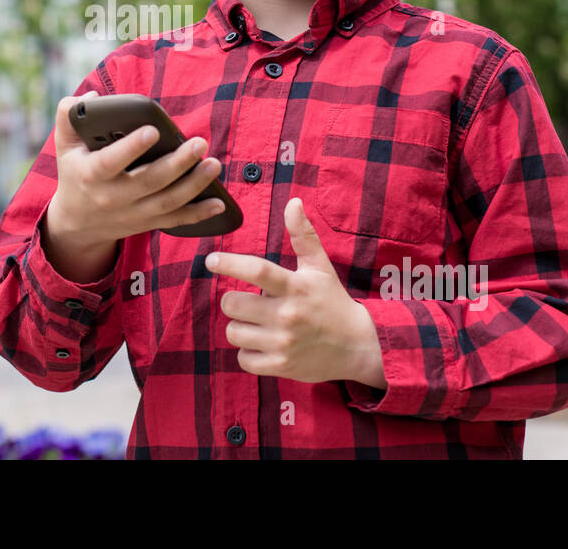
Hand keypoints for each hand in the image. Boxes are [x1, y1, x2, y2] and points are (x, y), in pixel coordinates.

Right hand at [44, 90, 226, 253]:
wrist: (77, 223)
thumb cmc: (75, 173)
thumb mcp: (64, 146)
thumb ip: (69, 115)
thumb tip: (93, 97)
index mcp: (91, 175)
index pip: (110, 162)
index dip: (131, 147)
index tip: (152, 130)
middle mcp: (113, 197)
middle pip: (149, 182)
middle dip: (177, 163)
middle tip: (199, 143)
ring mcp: (132, 213)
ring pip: (167, 202)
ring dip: (194, 185)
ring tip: (213, 164)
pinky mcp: (147, 223)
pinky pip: (176, 221)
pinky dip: (199, 214)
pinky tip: (219, 202)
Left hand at [206, 197, 385, 386]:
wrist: (357, 346)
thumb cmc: (331, 301)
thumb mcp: (320, 267)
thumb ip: (303, 235)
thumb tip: (293, 201)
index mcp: (295, 287)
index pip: (258, 271)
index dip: (230, 263)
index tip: (211, 260)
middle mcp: (288, 315)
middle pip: (233, 304)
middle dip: (232, 301)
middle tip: (246, 302)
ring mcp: (284, 343)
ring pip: (234, 332)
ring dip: (239, 327)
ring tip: (257, 324)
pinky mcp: (281, 366)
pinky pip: (244, 359)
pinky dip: (247, 352)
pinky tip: (261, 344)